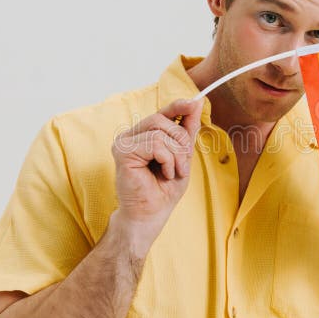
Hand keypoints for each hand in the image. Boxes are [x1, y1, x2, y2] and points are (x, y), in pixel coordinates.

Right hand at [111, 98, 202, 249]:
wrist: (150, 216)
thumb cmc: (163, 190)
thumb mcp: (182, 155)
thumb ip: (186, 130)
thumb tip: (196, 102)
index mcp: (142, 136)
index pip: (160, 113)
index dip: (177, 106)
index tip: (194, 102)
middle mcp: (129, 136)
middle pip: (161, 119)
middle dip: (180, 141)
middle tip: (182, 165)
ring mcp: (123, 143)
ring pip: (159, 132)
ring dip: (176, 155)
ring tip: (172, 172)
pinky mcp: (122, 152)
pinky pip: (155, 144)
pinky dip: (167, 160)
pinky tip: (163, 174)